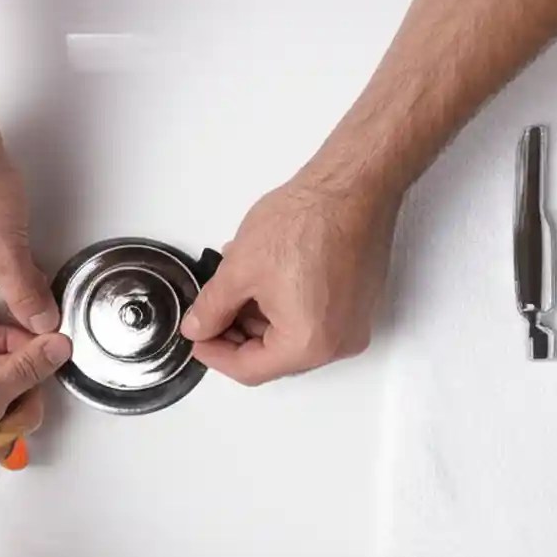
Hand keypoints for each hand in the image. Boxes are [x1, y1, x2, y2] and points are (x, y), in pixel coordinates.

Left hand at [180, 179, 398, 384]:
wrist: (351, 187)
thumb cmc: (305, 222)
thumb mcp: (239, 270)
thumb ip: (212, 308)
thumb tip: (198, 328)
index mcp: (308, 344)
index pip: (249, 370)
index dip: (214, 354)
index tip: (196, 337)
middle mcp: (337, 344)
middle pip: (274, 356)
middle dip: (237, 335)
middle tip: (210, 312)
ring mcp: (353, 324)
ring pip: (292, 337)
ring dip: (259, 318)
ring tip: (234, 287)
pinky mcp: (359, 304)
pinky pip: (313, 318)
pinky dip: (284, 307)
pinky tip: (262, 279)